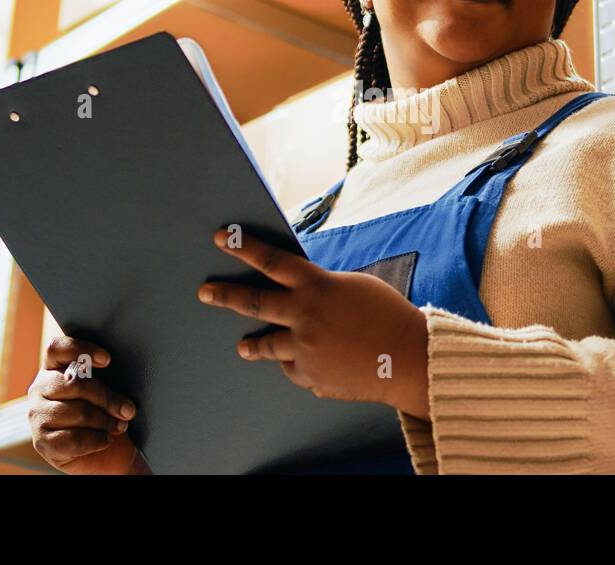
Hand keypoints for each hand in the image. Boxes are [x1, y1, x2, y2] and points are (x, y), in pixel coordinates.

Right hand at [27, 337, 143, 473]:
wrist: (101, 452)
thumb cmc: (102, 412)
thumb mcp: (104, 389)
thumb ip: (104, 376)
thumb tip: (123, 372)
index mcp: (54, 367)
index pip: (57, 348)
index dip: (81, 349)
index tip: (107, 360)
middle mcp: (40, 388)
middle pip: (75, 384)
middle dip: (107, 398)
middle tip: (128, 410)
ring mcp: (37, 415)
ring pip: (77, 412)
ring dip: (105, 421)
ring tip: (119, 426)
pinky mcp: (41, 441)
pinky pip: (74, 438)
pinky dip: (96, 440)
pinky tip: (105, 439)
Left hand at [199, 227, 430, 417]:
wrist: (410, 359)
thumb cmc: (388, 316)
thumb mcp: (354, 286)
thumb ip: (320, 288)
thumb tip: (297, 293)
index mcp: (317, 286)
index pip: (271, 261)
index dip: (243, 247)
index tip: (221, 238)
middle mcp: (304, 316)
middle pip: (253, 302)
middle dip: (225, 295)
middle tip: (205, 292)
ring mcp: (303, 349)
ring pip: (265, 345)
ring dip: (252, 345)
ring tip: (243, 347)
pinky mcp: (310, 377)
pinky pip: (294, 368)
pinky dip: (301, 365)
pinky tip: (315, 363)